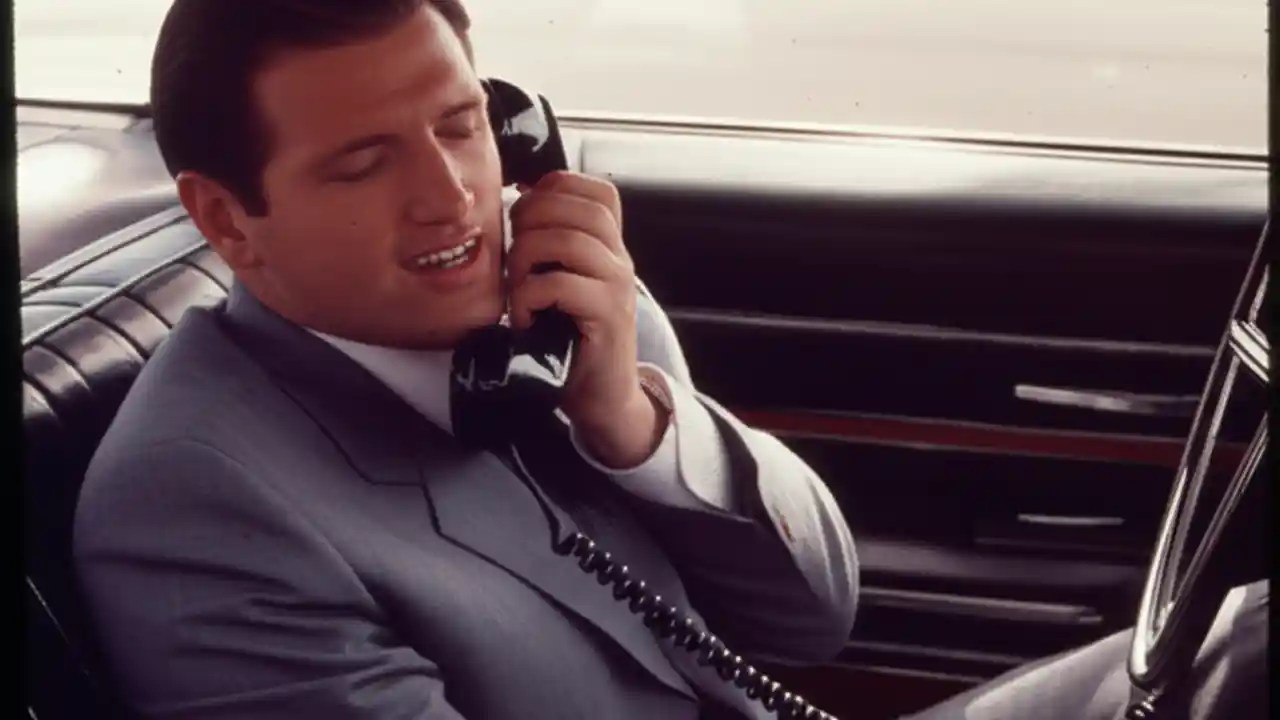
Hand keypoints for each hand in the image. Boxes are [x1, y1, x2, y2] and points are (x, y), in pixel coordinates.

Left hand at [506, 171, 666, 467]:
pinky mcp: (608, 316)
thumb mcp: (564, 285)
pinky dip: (530, 296)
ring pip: (567, 241)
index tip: (524, 216)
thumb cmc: (571, 342)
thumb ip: (552, 250)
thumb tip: (514, 206)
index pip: (597, 190)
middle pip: (577, 207)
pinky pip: (560, 284)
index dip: (555, 188)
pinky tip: (526, 317)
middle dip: (531, 221)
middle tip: (514, 256)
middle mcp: (620, 260)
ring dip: (526, 260)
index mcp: (610, 247)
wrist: (603, 398)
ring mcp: (617, 286)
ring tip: (516, 288)